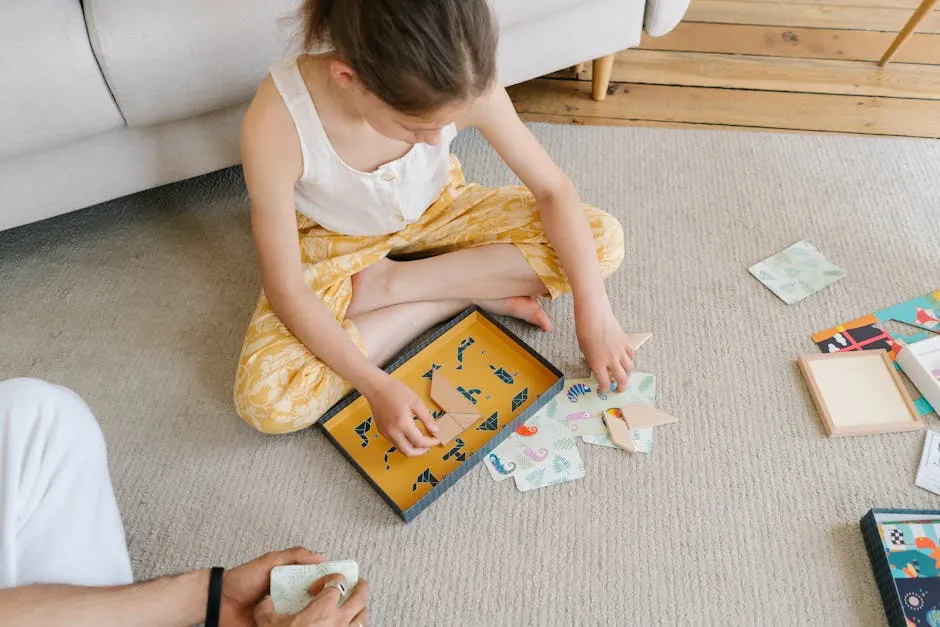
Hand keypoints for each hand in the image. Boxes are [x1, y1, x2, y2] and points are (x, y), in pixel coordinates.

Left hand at [219, 547, 323, 625]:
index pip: (316, 582)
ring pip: (304, 616)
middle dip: (322, 602)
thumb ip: (294, 555)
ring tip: (320, 614)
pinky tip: (303, 623)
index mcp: (291, 582)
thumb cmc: (241, 580)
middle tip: (331, 602)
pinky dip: (297, 625)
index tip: (340, 583)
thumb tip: (320, 556)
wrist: (220, 602)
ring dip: (310, 615)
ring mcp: (282, 614)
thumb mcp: (270, 561)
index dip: (328, 583)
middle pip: (313, 601)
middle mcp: (289, 599)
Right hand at [254, 574, 369, 626]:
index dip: (330, 578)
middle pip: (360, 596)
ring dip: (361, 609)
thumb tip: (265, 602)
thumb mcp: (269, 624)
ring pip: (364, 616)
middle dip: (361, 587)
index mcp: (324, 608)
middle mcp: (339, 620)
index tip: (319, 586)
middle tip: (359, 583)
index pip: (337, 582)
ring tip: (357, 606)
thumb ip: (266, 609)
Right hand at [362, 374, 438, 455]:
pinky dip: (404, 442)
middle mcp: (393, 431)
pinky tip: (410, 433)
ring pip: (401, 449)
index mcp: (403, 423)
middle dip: (421, 451)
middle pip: (408, 452)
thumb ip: (426, 418)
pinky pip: (395, 442)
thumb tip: (435, 430)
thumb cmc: (396, 391)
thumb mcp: (416, 401)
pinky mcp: (382, 431)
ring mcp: (386, 433)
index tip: (436, 439)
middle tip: (429, 444)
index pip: (419, 442)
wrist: (376, 387)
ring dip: (412, 448)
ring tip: (421, 438)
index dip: (430, 443)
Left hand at [576, 305, 634, 392]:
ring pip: (630, 368)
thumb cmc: (584, 330)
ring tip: (624, 378)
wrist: (594, 314)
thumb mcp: (584, 349)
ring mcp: (620, 351)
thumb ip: (591, 360)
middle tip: (618, 390)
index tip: (603, 390)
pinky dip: (630, 361)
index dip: (604, 389)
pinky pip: (631, 355)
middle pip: (621, 379)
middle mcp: (611, 359)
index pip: (604, 382)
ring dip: (628, 375)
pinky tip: (627, 362)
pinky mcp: (626, 342)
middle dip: (620, 387)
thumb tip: (597, 367)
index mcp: (598, 363)